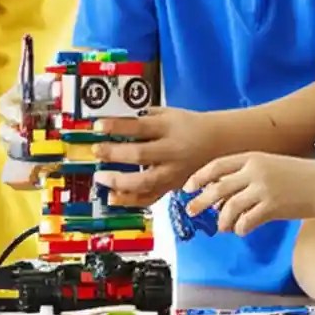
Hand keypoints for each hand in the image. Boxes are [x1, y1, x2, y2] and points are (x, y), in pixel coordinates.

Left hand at [91, 107, 215, 206]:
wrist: (218, 142)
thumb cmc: (189, 125)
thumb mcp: (168, 113)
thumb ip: (143, 116)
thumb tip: (114, 119)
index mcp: (169, 128)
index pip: (139, 127)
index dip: (117, 126)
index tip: (98, 126)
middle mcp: (171, 151)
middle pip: (140, 155)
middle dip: (114, 154)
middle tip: (96, 151)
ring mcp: (173, 172)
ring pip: (145, 182)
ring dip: (119, 181)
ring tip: (100, 177)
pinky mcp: (172, 186)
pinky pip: (150, 198)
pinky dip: (130, 200)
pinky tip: (113, 197)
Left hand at [183, 152, 314, 234]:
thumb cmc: (300, 176)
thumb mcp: (271, 166)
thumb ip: (248, 176)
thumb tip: (223, 197)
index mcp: (253, 157)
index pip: (217, 165)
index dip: (199, 177)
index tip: (188, 187)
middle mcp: (255, 171)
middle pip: (218, 187)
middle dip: (200, 200)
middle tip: (191, 211)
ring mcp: (264, 189)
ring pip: (230, 207)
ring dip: (221, 220)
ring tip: (221, 227)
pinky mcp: (273, 207)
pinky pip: (246, 221)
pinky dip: (239, 228)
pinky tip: (241, 230)